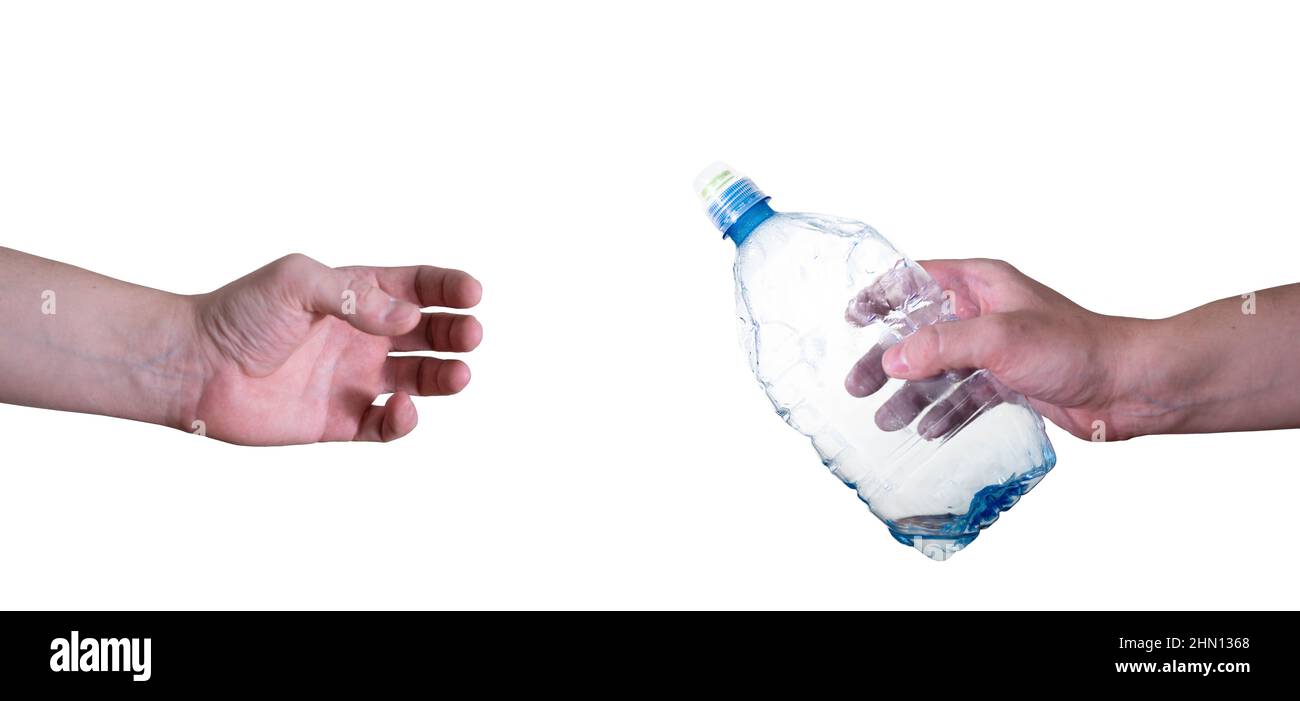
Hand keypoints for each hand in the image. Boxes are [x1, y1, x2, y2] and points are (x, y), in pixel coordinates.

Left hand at [189, 254, 481, 444]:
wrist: (194, 366)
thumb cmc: (239, 314)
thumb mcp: (298, 282)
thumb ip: (357, 296)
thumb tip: (409, 319)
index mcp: (356, 295)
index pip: (417, 288)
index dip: (449, 290)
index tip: (472, 295)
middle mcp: (361, 336)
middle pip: (428, 334)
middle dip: (456, 333)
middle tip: (471, 335)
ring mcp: (353, 379)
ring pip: (418, 379)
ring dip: (444, 377)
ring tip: (458, 376)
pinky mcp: (340, 420)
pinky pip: (386, 425)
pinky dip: (404, 420)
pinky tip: (402, 407)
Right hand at [845, 258, 1140, 440]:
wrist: (1130, 386)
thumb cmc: (1077, 347)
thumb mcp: (1000, 338)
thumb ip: (941, 346)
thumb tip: (893, 359)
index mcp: (981, 283)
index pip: (916, 279)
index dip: (881, 296)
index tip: (851, 318)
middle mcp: (985, 312)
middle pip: (920, 332)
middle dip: (888, 359)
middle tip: (857, 385)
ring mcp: (998, 348)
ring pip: (940, 368)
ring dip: (911, 393)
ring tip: (884, 419)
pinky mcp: (1011, 381)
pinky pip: (966, 394)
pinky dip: (945, 411)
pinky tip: (927, 430)